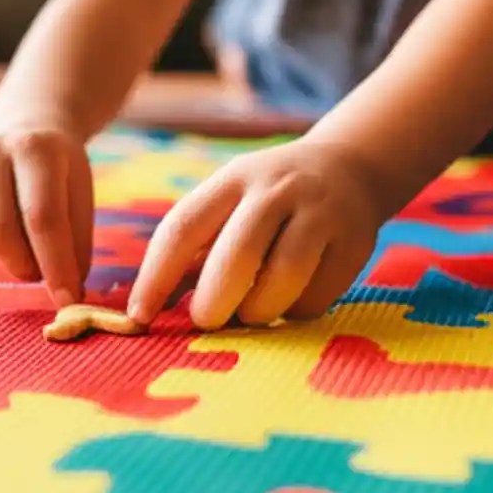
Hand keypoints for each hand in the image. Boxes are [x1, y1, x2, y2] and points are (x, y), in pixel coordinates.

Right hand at [0, 127, 93, 305]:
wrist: (21, 132)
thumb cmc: (56, 175)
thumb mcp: (78, 195)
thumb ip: (76, 243)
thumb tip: (67, 295)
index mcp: (35, 150)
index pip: (44, 218)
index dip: (56, 266)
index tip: (68, 299)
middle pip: (0, 234)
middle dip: (24, 268)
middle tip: (38, 273)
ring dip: (2, 260)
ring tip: (18, 242)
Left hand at [127, 139, 385, 328]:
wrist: (349, 169)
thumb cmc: (266, 202)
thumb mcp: (228, 204)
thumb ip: (193, 251)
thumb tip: (148, 312)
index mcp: (231, 180)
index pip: (182, 228)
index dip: (156, 277)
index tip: (139, 317)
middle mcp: (276, 190)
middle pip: (238, 254)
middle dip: (214, 300)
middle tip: (205, 322)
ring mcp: (319, 214)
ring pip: (284, 276)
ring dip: (258, 310)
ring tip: (250, 314)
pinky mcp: (354, 243)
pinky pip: (317, 295)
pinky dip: (294, 311)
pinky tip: (289, 301)